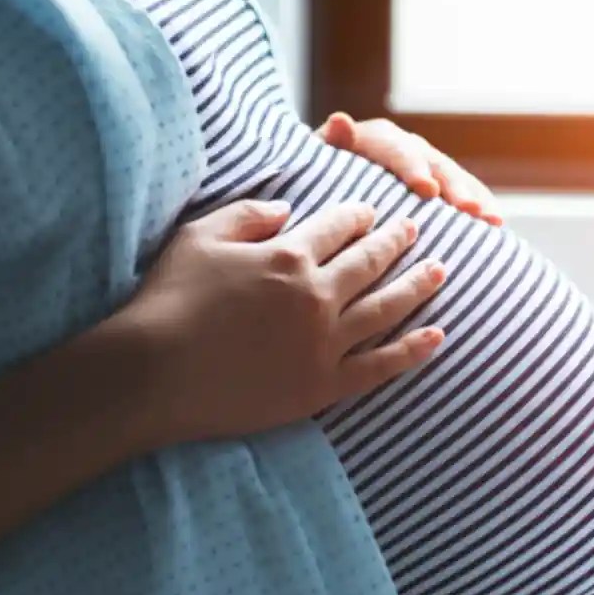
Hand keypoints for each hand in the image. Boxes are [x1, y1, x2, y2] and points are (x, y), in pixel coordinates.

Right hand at [126, 199, 446, 444]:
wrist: (151, 375)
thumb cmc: (167, 300)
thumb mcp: (200, 236)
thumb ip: (249, 214)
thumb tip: (289, 208)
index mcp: (289, 256)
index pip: (339, 226)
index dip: (359, 215)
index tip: (372, 210)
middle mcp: (316, 295)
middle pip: (370, 261)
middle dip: (396, 240)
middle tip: (415, 228)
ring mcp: (325, 343)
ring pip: (387, 307)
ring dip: (418, 285)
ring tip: (442, 270)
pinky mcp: (323, 386)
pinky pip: (381, 366)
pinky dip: (413, 351)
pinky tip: (438, 336)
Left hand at [318, 112, 502, 225]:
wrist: (326, 188)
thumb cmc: (315, 181)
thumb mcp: (315, 163)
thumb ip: (331, 145)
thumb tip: (340, 120)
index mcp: (374, 139)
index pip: (396, 148)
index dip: (412, 167)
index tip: (427, 190)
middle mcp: (405, 148)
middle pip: (434, 162)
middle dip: (453, 187)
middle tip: (469, 210)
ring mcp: (426, 166)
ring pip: (454, 178)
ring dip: (474, 198)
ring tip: (491, 221)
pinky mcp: (439, 188)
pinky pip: (464, 193)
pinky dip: (481, 205)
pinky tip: (498, 224)